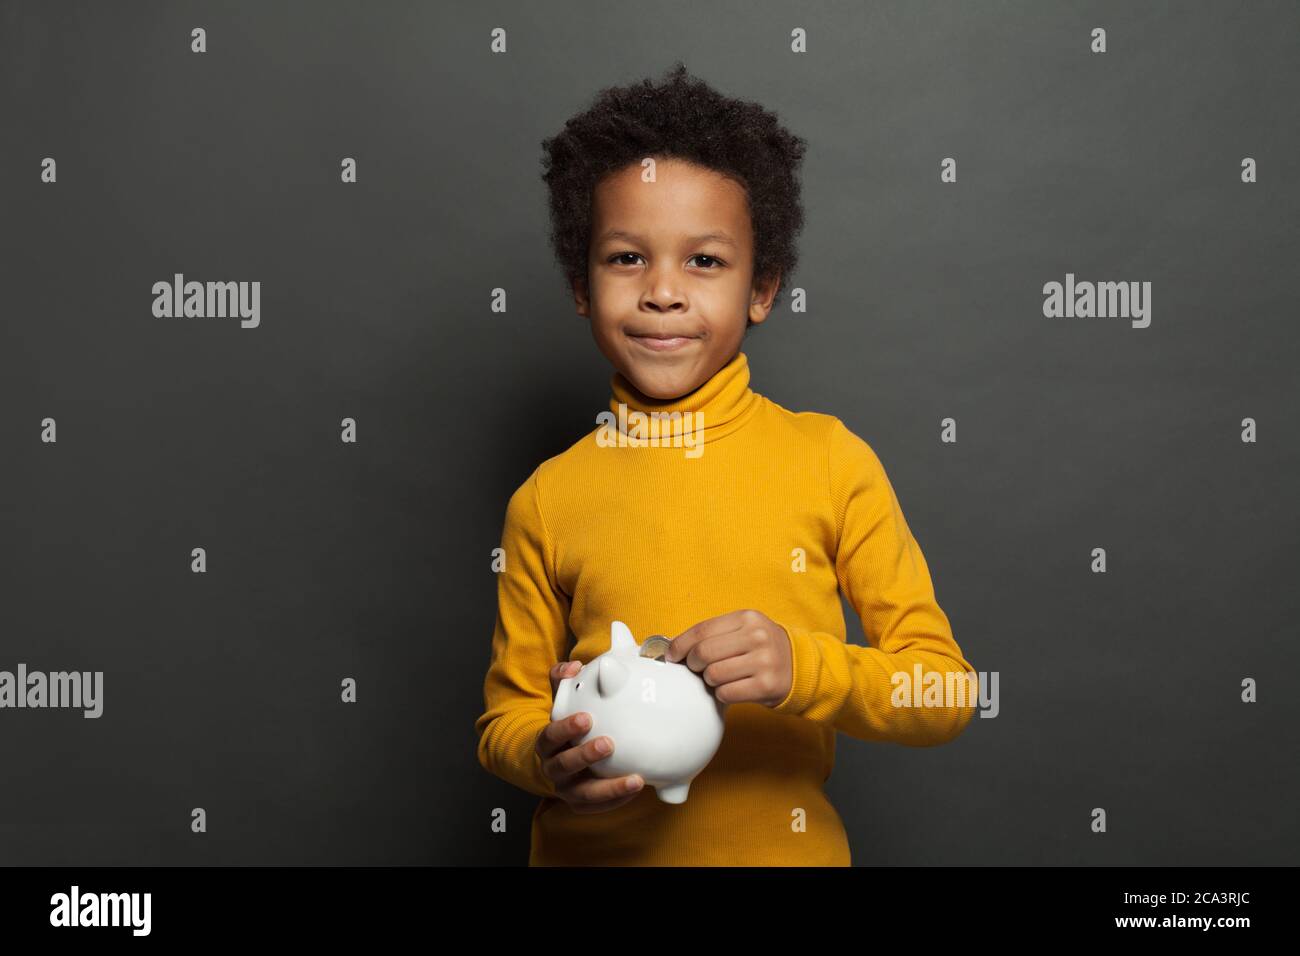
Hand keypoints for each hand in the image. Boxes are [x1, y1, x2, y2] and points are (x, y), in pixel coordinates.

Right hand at [534, 660, 644, 812]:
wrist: (554, 759)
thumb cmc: (565, 726)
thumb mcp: (560, 701)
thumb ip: (563, 679)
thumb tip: (574, 666)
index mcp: (546, 743)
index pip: (550, 736)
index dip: (566, 728)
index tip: (586, 718)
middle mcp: (552, 768)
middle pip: (564, 765)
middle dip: (585, 755)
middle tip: (609, 744)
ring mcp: (565, 789)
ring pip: (583, 793)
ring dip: (609, 788)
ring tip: (635, 780)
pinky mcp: (580, 803)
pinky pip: (597, 807)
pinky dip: (615, 800)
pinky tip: (636, 789)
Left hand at [665, 609, 792, 706]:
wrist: (798, 666)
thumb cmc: (761, 649)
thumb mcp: (745, 630)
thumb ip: (715, 634)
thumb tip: (674, 648)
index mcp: (747, 618)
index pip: (702, 630)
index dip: (680, 644)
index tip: (671, 655)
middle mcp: (757, 636)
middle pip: (703, 653)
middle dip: (693, 665)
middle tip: (698, 669)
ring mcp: (764, 661)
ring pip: (713, 675)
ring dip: (710, 681)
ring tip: (720, 678)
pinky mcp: (767, 685)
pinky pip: (726, 693)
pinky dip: (722, 694)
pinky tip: (732, 689)